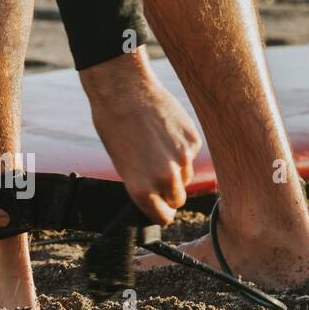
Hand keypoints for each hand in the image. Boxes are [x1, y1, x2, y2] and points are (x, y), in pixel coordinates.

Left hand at [80, 50, 201, 224]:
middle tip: (158, 174)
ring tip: (157, 146)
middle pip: (178, 200)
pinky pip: (190, 153)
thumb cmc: (114, 127)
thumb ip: (143, 183)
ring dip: (176, 168)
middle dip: (170, 192)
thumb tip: (162, 194)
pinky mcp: (193, 140)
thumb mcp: (123, 164)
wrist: (124, 92)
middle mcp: (165, 179)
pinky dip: (181, 146)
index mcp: (143, 190)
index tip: (160, 205)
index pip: (163, 217)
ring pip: (186, 176)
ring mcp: (183, 159)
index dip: (162, 211)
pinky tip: (165, 130)